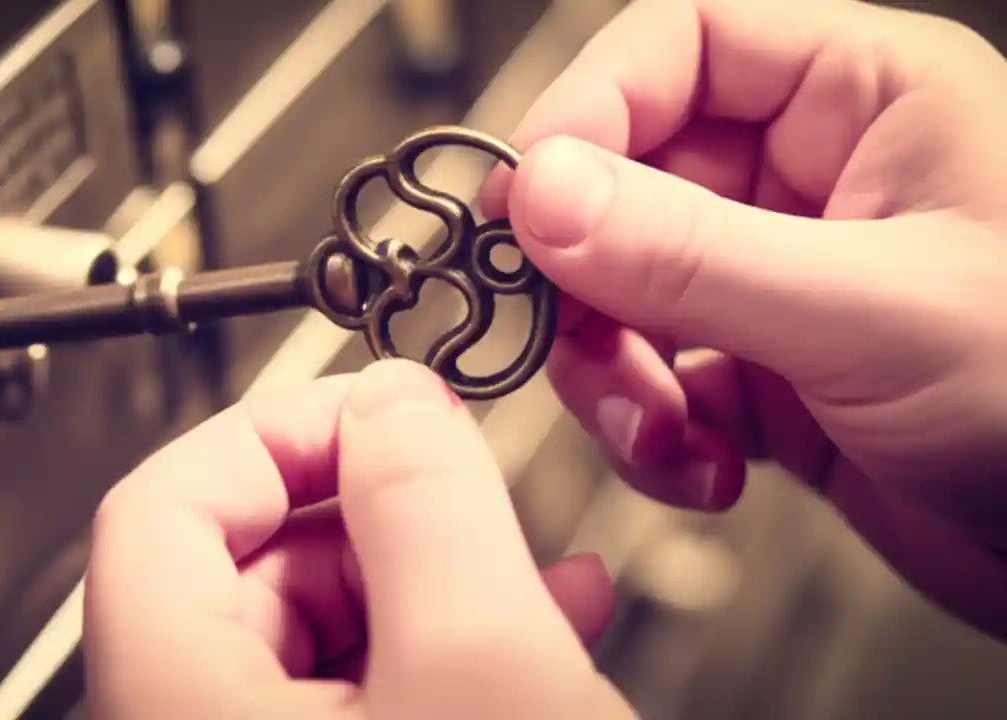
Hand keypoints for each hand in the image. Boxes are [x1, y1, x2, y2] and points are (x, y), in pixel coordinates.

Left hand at [83, 360, 633, 717]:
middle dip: (377, 506)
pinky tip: (542, 629)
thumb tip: (395, 402)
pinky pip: (363, 694)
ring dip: (429, 577)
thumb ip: (426, 505)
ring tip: (535, 564)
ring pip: (322, 630)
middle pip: (250, 560)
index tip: (381, 413)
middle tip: (460, 482)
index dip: (283, 429)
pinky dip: (443, 648)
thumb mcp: (478, 664)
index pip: (166, 499)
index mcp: (170, 698)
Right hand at [481, 0, 1006, 637]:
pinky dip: (654, 432)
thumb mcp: (869, 314)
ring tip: (658, 431)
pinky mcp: (766, 374)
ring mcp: (781, 280)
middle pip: (626, 181)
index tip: (522, 204)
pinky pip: (656, 379)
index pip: (679, 48)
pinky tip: (705, 471)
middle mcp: (813, 178)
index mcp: (866, 100)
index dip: (585, 113)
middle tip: (570, 341)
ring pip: (623, 291)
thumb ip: (690, 253)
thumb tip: (542, 193)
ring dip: (610, 372)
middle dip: (587, 278)